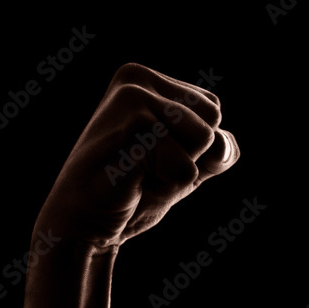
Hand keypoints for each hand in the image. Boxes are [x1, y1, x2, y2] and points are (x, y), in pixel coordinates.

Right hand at [37, 62, 239, 251]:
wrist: (83, 227)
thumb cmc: (129, 196)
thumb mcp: (182, 168)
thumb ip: (215, 152)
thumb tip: (225, 144)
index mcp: (144, 80)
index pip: (211, 109)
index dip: (192, 148)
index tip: (151, 160)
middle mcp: (137, 80)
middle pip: (212, 117)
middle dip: (189, 157)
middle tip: (144, 170)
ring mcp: (133, 101)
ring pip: (204, 139)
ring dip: (177, 173)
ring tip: (138, 176)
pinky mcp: (133, 128)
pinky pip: (186, 169)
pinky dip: (165, 189)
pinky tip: (129, 184)